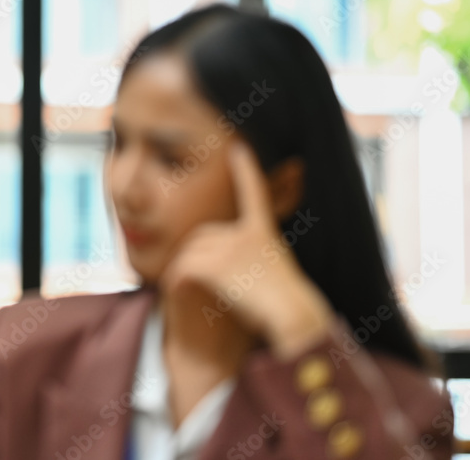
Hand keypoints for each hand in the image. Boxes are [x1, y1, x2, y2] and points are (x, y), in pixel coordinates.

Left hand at [162, 143, 333, 358]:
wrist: (294, 320)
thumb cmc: (291, 309)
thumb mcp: (278, 276)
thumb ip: (256, 263)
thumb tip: (234, 269)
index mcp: (265, 234)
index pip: (254, 195)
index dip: (247, 171)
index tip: (240, 148)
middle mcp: (247, 234)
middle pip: (202, 236)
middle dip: (195, 256)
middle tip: (194, 279)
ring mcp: (232, 247)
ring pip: (190, 253)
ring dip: (184, 271)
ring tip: (188, 291)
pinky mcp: (217, 264)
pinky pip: (183, 269)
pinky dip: (176, 281)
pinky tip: (176, 291)